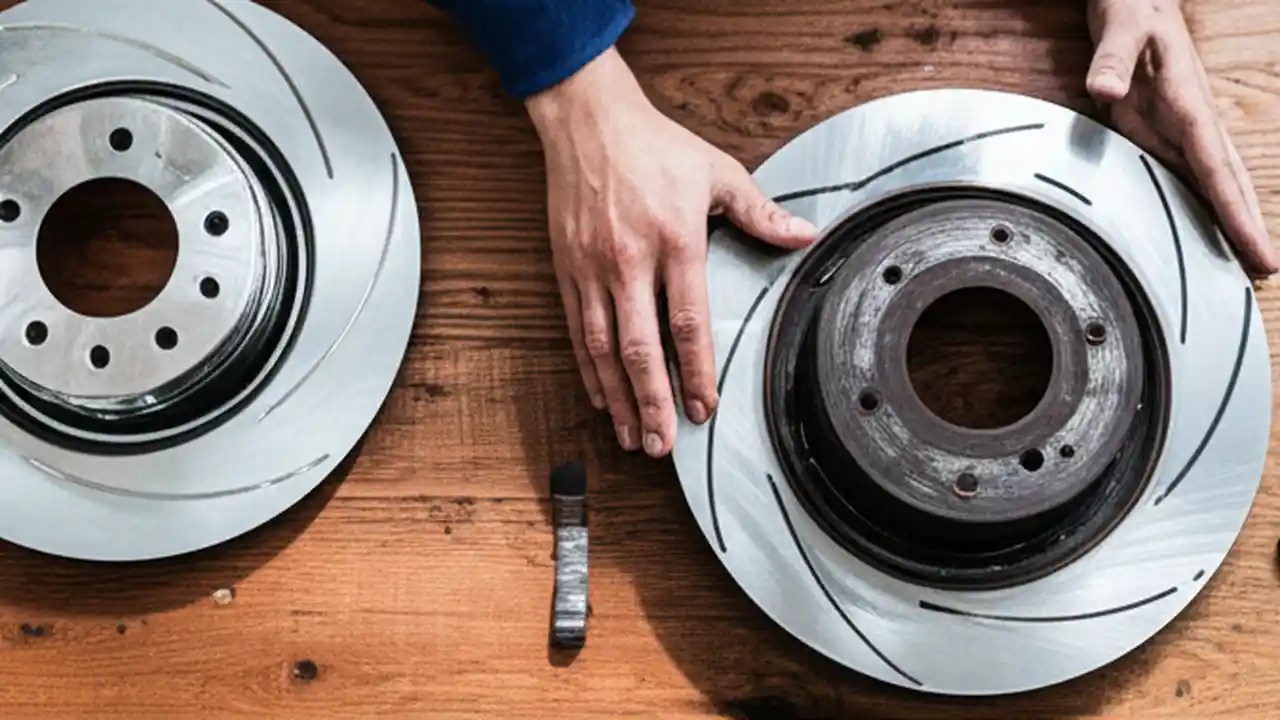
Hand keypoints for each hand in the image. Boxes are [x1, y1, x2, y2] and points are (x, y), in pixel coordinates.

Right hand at [527, 48, 816, 457]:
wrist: (588, 122)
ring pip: (603, 349)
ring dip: (619, 398)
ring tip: (633, 437)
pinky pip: (577, 330)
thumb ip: (760, 212)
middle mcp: (628, 261)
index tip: (703, 407)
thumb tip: (803, 236)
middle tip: (662, 446)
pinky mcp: (567, 269)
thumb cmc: (655, 147)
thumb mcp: (717, 172)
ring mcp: (592, 268)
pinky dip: (589, 370)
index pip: (687, 322)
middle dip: (652, 403)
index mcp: (674, 240)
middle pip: (641, 349)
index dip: (696, 371)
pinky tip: (603, 398)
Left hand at [1087, 0, 1277, 274]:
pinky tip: (1204, 236)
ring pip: (1214, 185)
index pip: (1218, 170)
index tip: (1260, 248)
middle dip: (1248, 226)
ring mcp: (1180, 131)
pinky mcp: (1164, 132)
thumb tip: (1105, 89)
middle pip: (1229, 184)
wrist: (1136, 1)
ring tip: (1247, 265)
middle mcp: (1192, 124)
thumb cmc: (1133, 12)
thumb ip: (1110, 60)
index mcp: (1189, 106)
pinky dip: (1201, 207)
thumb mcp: (1121, 28)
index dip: (1237, 214)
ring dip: (1230, 222)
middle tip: (1267, 269)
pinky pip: (1187, 178)